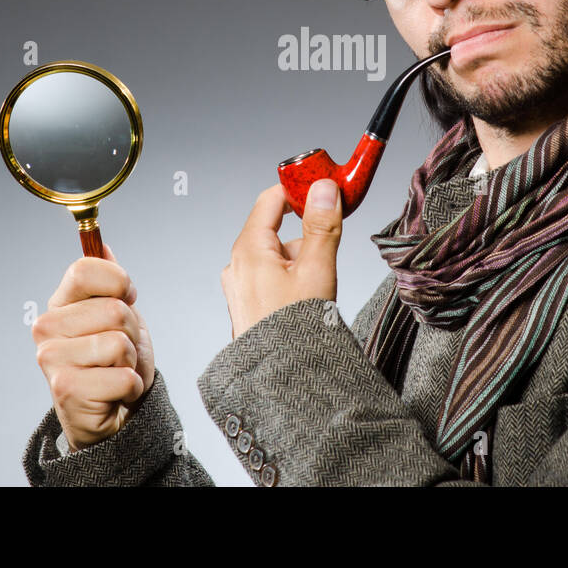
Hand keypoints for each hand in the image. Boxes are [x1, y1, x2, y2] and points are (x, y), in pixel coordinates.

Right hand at [32, 243, 155, 451]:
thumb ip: (109, 282)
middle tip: (119, 351)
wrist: (114, 413)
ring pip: (119, 342)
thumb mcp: (118, 316)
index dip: (119, 281)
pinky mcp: (64, 389)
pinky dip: (131, 386)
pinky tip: (116, 393)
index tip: (127, 297)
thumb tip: (102, 246)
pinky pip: (122, 376)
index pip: (84, 269)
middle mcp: (46, 328)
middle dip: (131, 331)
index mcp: (60, 304)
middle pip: (114, 309)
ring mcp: (51, 359)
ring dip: (130, 361)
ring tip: (115, 371)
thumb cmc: (115, 362)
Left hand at [221, 179, 341, 339]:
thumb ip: (322, 225)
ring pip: (279, 255)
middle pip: (277, 228)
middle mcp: (239, 263)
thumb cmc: (292, 329)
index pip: (271, 199)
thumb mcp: (316, 269)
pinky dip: (293, 278)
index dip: (297, 190)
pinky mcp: (249, 303)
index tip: (322, 189)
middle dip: (306, 234)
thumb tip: (324, 189)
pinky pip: (273, 276)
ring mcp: (241, 285)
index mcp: (249, 248)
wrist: (279, 378)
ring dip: (302, 260)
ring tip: (318, 286)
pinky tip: (306, 298)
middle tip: (329, 249)